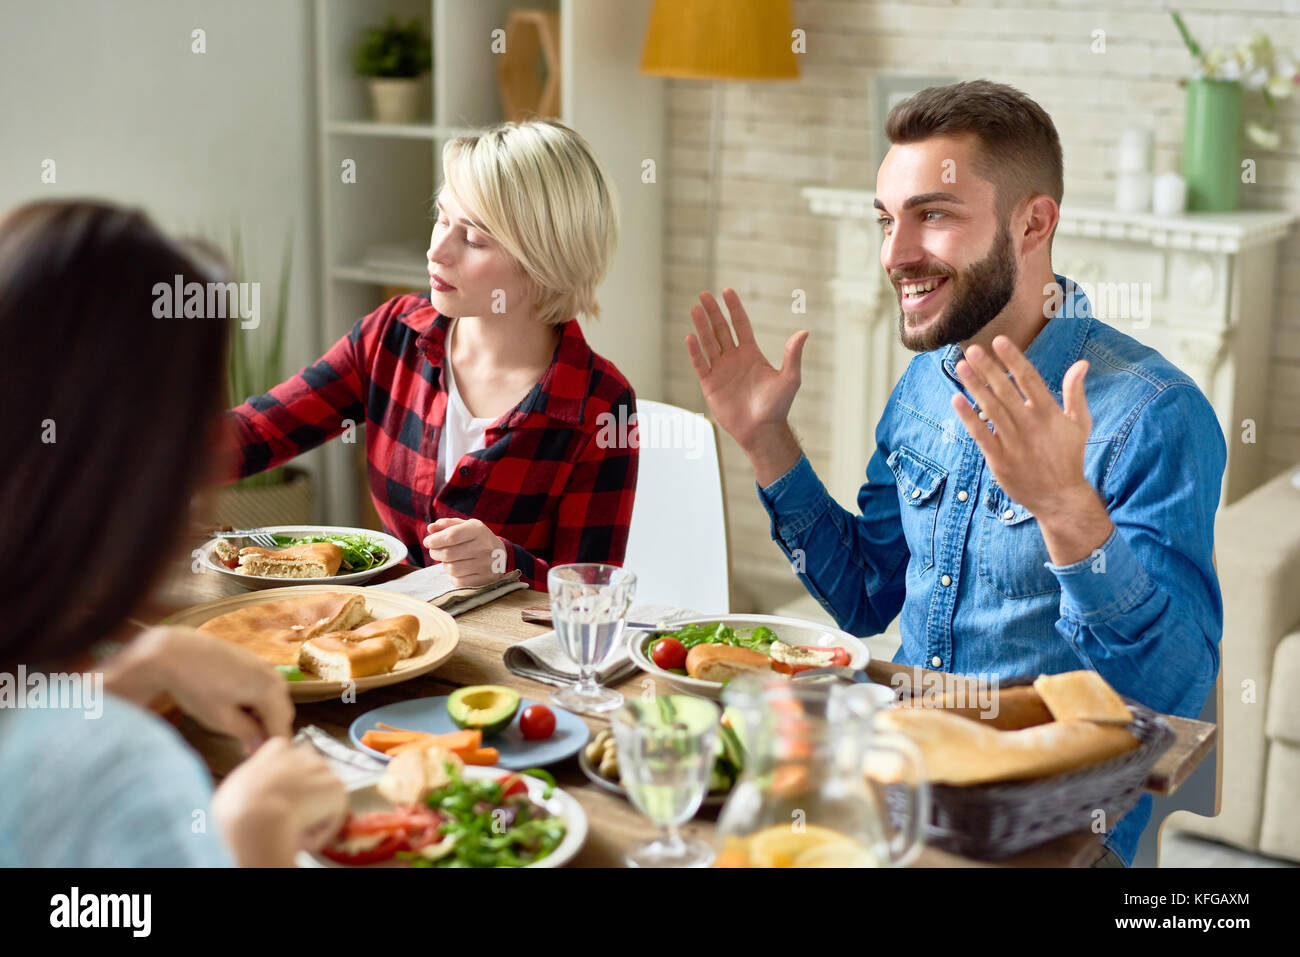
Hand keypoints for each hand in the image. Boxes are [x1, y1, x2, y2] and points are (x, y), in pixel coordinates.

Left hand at [103, 626, 292, 751]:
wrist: (175, 653)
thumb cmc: (197, 687)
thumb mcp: (221, 720)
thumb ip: (248, 735)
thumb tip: (261, 747)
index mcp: (270, 691)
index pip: (282, 728)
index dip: (271, 747)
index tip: (259, 759)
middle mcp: (274, 676)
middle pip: (282, 712)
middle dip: (269, 730)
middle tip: (247, 746)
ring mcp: (264, 665)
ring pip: (274, 699)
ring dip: (262, 715)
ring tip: (238, 726)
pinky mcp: (253, 660)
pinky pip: (264, 686)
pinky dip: (256, 700)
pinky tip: (234, 704)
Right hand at [211, 737, 347, 866]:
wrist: (256, 817)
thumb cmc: (237, 808)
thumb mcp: (234, 788)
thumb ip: (252, 783)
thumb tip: (254, 794)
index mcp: (275, 750)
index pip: (287, 752)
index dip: (287, 777)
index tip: (282, 797)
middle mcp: (302, 753)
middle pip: (312, 771)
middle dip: (307, 794)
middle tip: (292, 819)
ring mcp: (322, 768)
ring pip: (322, 796)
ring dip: (313, 815)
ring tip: (293, 833)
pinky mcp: (337, 786)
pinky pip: (333, 814)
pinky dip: (321, 831)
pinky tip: (304, 838)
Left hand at [424, 517, 506, 586]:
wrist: (501, 555)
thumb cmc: (477, 538)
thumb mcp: (465, 526)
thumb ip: (447, 525)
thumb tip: (430, 528)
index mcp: (478, 530)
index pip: (451, 536)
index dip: (435, 540)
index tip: (428, 542)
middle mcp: (484, 547)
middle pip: (448, 554)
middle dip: (436, 553)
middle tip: (435, 551)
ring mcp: (485, 565)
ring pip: (452, 569)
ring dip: (444, 565)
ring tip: (448, 560)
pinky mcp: (484, 579)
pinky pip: (458, 581)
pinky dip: (452, 576)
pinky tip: (456, 570)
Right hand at [685, 289, 807, 482]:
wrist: (761, 431)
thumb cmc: (777, 406)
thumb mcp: (790, 378)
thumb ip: (793, 355)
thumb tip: (804, 332)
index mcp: (751, 354)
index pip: (740, 325)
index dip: (734, 308)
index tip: (727, 291)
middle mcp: (734, 359)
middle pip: (721, 330)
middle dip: (713, 312)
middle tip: (704, 294)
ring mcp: (721, 371)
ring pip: (708, 343)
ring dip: (701, 326)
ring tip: (694, 308)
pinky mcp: (710, 385)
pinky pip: (700, 364)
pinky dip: (695, 351)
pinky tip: (690, 337)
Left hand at [951, 335, 1092, 515]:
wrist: (1061, 498)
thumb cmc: (1069, 457)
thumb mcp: (1080, 423)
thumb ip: (1076, 392)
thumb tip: (1082, 363)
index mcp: (1050, 413)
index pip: (1029, 379)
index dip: (1013, 359)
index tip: (999, 341)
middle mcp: (1030, 425)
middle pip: (1006, 391)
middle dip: (988, 369)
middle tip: (972, 349)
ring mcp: (1014, 443)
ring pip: (991, 409)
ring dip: (974, 387)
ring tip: (961, 367)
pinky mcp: (1000, 460)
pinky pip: (981, 434)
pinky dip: (968, 417)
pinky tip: (956, 400)